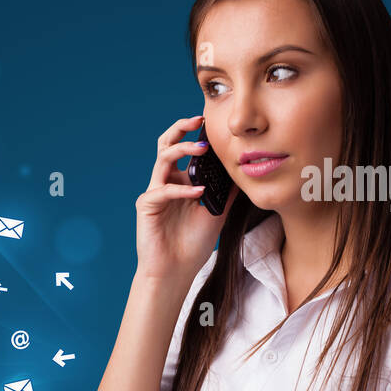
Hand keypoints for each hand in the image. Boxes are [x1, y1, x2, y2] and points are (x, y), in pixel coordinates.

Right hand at [135, 114, 238, 283]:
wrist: (175, 271)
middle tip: (199, 118)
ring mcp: (154, 192)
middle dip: (181, 128)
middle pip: (166, 144)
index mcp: (180, 181)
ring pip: (162, 159)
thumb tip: (244, 170)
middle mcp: (165, 182)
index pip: (185, 150)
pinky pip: (162, 190)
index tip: (215, 124)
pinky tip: (198, 193)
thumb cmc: (193, 244)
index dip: (197, 134)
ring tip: (202, 148)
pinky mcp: (146, 206)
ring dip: (182, 148)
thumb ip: (226, 191)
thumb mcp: (218, 212)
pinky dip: (181, 189)